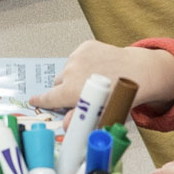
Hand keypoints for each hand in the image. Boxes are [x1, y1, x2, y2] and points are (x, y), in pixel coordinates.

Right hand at [29, 42, 173, 111]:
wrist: (140, 72)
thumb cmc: (122, 96)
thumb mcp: (101, 114)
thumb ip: (80, 121)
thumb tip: (65, 126)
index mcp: (72, 92)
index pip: (49, 98)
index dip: (40, 101)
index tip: (33, 100)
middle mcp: (71, 73)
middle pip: (58, 84)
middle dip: (64, 90)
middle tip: (79, 95)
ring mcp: (77, 58)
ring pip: (67, 71)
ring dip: (74, 76)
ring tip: (93, 81)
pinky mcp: (85, 47)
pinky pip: (77, 58)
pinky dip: (83, 64)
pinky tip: (98, 69)